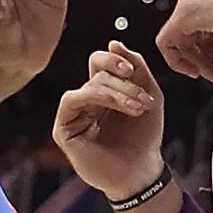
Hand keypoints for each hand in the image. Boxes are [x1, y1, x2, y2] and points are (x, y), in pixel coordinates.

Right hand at [53, 42, 167, 198]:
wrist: (141, 171)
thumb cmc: (145, 136)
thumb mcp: (149, 94)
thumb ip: (136, 67)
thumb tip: (113, 42)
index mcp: (104, 90)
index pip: (99, 61)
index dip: (114, 60)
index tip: (132, 71)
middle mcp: (86, 99)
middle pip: (97, 72)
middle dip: (124, 83)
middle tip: (144, 100)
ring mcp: (74, 113)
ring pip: (89, 85)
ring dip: (117, 93)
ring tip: (138, 109)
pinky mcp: (63, 128)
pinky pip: (72, 100)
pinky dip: (97, 97)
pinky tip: (119, 108)